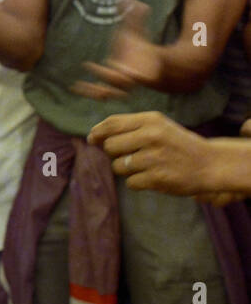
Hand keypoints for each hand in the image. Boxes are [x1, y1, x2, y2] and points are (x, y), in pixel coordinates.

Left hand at [73, 0, 162, 99]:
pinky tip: (75, 86)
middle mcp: (129, 78)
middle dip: (108, 77)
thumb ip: (132, 15)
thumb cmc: (138, 44)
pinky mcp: (110, 87)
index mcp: (139, 66)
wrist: (144, 61)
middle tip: (92, 66)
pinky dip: (88, 91)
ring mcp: (120, 85)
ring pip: (109, 94)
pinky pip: (99, 93)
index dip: (130, 72)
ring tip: (77, 86)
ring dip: (94, 91)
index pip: (136, 72)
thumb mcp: (134, 29)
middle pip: (121, 84)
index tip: (117, 64)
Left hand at [87, 110, 230, 196]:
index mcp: (151, 120)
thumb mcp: (158, 127)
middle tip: (133, 155)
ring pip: (118, 166)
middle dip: (115, 153)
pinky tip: (153, 176)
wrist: (211, 163)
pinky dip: (138, 182)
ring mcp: (155, 158)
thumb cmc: (177, 144)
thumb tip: (93, 137)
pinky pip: (130, 182)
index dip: (97, 132)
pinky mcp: (157, 178)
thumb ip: (127, 128)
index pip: (111, 123)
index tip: (92, 139)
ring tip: (147, 166)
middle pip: (110, 146)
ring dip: (127, 169)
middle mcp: (152, 136)